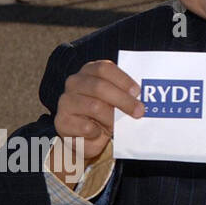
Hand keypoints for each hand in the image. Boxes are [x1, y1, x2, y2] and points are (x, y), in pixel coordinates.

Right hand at [52, 60, 143, 184]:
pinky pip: (86, 126)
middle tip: (139, 112)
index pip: (104, 68)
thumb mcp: (116, 100)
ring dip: (111, 118)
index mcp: (90, 71)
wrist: (85, 136)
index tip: (138, 91)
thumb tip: (144, 97)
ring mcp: (66, 101)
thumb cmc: (106, 112)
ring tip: (116, 126)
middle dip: (123, 100)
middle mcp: (75, 82)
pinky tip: (98, 133)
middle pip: (100, 87)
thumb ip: (126, 94)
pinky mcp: (61, 121)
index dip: (123, 79)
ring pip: (94, 107)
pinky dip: (97, 132)